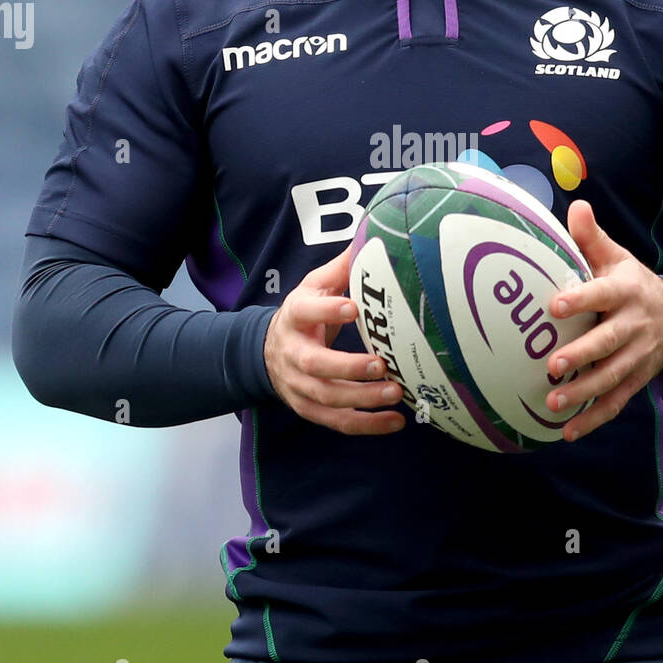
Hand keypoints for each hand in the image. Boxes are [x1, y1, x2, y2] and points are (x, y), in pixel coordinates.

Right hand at [263, 246, 405, 434]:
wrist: (267, 352)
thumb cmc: (304, 314)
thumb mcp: (315, 285)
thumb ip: (341, 267)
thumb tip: (372, 236)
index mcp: (295, 315)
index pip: (306, 311)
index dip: (328, 310)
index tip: (354, 308)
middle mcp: (293, 352)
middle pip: (316, 364)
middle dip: (349, 367)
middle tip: (382, 365)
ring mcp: (299, 385)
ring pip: (327, 397)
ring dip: (361, 399)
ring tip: (396, 393)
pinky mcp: (309, 409)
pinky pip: (336, 421)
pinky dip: (366, 425)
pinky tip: (395, 421)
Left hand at [545, 200, 662, 439]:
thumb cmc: (631, 284)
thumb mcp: (617, 257)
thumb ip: (592, 238)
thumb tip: (576, 206)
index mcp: (625, 291)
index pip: (602, 294)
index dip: (581, 299)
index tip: (555, 306)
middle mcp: (633, 326)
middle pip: (608, 342)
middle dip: (581, 355)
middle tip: (552, 365)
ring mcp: (637, 356)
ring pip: (611, 377)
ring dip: (583, 393)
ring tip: (552, 403)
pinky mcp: (637, 380)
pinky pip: (616, 402)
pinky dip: (593, 419)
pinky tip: (568, 432)